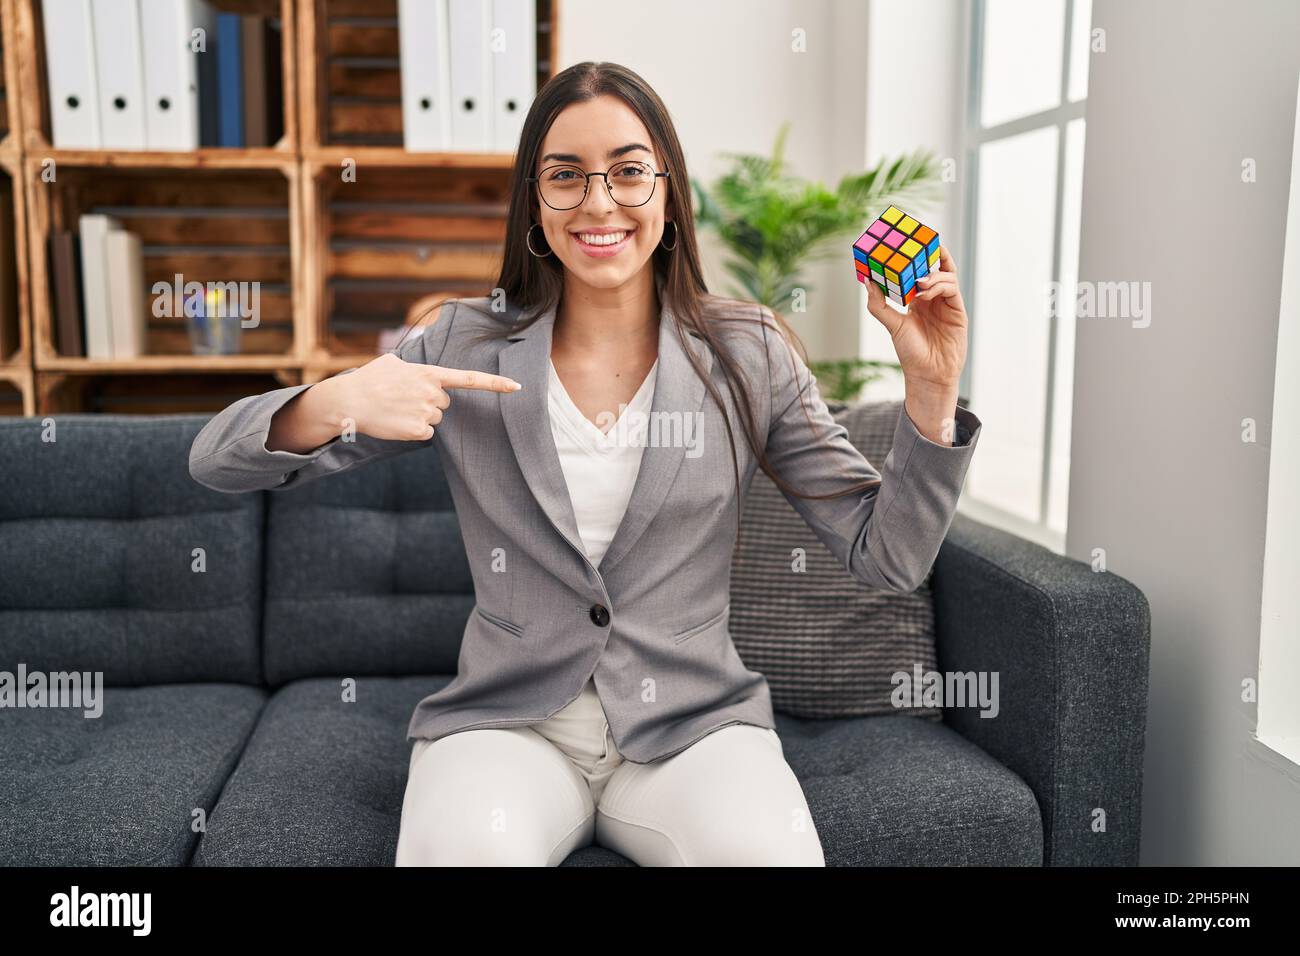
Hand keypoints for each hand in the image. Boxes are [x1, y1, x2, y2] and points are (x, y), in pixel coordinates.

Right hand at [331, 352, 521, 441]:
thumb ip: (413, 365)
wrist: (348, 402)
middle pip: (444, 403)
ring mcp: (425, 413)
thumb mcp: (392, 362)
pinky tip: (396, 423)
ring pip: (434, 419)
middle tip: (403, 399)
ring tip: (395, 409)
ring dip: (419, 416)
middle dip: (429, 402)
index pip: (470, 379)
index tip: (517, 387)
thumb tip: (417, 370)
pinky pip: (425, 433)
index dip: (495, 384)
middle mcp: (432, 393)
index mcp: (429, 373)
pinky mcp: (417, 431)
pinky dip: (413, 431)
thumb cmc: (368, 380)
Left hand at [866, 244, 968, 390]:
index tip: (905, 240)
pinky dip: (939, 285)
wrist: (928, 375)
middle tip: (919, 242)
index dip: (915, 255)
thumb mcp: (892, 325)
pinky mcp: (958, 310)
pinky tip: (926, 291)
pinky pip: (952, 289)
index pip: (918, 270)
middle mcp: (934, 298)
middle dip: (929, 253)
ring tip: (919, 280)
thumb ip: (879, 304)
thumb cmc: (911, 352)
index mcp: (918, 299)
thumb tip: (867, 280)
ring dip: (932, 274)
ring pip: (946, 275)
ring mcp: (947, 303)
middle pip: (936, 266)